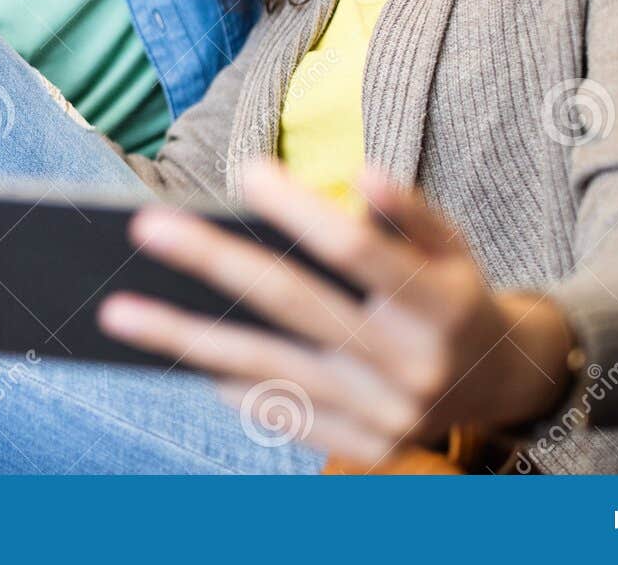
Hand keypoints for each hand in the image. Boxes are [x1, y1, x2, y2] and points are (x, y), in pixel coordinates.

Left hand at [96, 161, 574, 468]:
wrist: (498, 389)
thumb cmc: (452, 295)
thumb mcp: (452, 247)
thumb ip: (410, 212)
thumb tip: (362, 175)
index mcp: (438, 304)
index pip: (359, 252)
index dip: (301, 211)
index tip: (244, 171)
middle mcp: (408, 365)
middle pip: (294, 305)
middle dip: (215, 262)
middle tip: (147, 226)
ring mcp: (378, 414)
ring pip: (265, 366)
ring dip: (186, 337)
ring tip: (119, 308)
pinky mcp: (354, 446)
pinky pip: (273, 409)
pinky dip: (222, 378)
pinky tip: (172, 346)